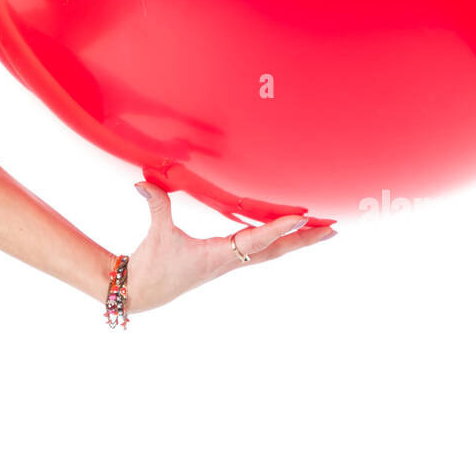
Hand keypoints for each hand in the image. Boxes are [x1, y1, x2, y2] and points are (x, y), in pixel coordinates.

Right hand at [123, 183, 334, 314]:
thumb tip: (142, 183)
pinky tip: (286, 234)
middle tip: (333, 229)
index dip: (278, 230)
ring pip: (271, 251)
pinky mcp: (225, 261)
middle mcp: (231, 261)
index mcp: (219, 256)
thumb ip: (155, 205)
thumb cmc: (152, 265)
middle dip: (305, 240)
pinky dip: (277, 240)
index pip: (255, 241)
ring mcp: (230, 262)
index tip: (302, 220)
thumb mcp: (156, 234)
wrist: (143, 292)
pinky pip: (260, 250)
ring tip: (321, 231)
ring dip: (297, 241)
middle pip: (276, 251)